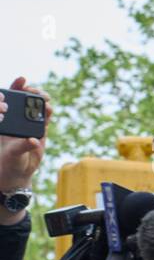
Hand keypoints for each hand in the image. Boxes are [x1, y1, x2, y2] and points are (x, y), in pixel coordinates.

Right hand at [0, 77, 50, 223]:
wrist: (6, 175)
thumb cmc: (19, 166)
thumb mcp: (22, 158)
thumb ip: (26, 147)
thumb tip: (33, 140)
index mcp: (37, 131)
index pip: (43, 111)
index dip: (43, 101)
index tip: (43, 97)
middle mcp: (27, 125)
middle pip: (31, 103)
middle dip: (32, 92)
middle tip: (30, 88)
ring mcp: (15, 123)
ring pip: (18, 103)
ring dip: (18, 91)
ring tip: (20, 84)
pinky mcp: (3, 125)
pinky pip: (4, 110)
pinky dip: (5, 101)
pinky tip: (3, 94)